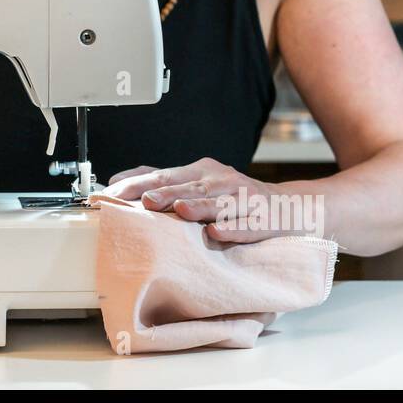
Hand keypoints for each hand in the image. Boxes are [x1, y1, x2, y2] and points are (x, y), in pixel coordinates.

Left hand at [106, 157, 308, 243]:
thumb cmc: (235, 198)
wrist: (289, 207)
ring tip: (180, 211)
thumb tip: (118, 180)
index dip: (139, 184)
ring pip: (218, 202)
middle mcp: (221, 180)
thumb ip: (162, 181)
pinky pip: (245, 224)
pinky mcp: (263, 218)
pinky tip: (217, 232)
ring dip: (199, 207)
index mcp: (202, 171)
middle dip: (166, 194)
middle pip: (189, 186)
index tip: (114, 194)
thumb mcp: (199, 183)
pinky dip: (231, 228)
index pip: (165, 175)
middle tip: (145, 201)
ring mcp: (244, 198)